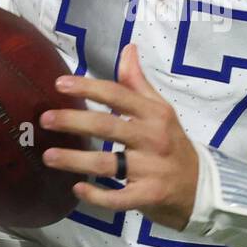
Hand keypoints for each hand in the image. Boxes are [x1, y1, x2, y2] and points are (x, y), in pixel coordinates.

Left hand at [40, 43, 198, 229]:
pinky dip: (96, 195)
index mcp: (155, 114)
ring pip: (107, 164)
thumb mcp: (161, 111)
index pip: (118, 95)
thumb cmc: (173, 144)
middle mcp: (153, 138)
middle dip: (74, 121)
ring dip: (75, 160)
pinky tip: (77, 188)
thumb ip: (139, 83)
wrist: (201, 186)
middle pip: (107, 127)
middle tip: (45, 119)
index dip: (88, 87)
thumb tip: (128, 48)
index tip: (59, 84)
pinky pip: (118, 198)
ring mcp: (151, 169)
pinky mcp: (149, 196)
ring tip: (49, 156)